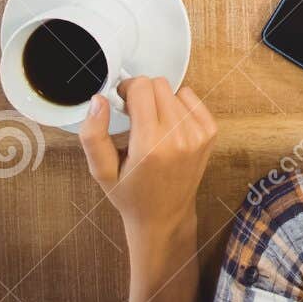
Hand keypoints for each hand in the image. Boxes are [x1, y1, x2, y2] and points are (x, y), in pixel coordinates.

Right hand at [80, 78, 216, 301]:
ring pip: (174, 91)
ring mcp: (197, 135)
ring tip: (151, 125)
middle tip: (135, 117)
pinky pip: (192, 98)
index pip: (141, 87)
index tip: (121, 105)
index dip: (126, 90)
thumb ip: (93, 135)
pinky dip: (179, 105)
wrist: (164, 217)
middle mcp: (177, 137)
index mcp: (149, 145)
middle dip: (142, 94)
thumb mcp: (101, 171)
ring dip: (160, 101)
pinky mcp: (209, 134)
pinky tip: (169, 126)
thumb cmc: (130, 194)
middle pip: (158, 84)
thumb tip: (99, 100)